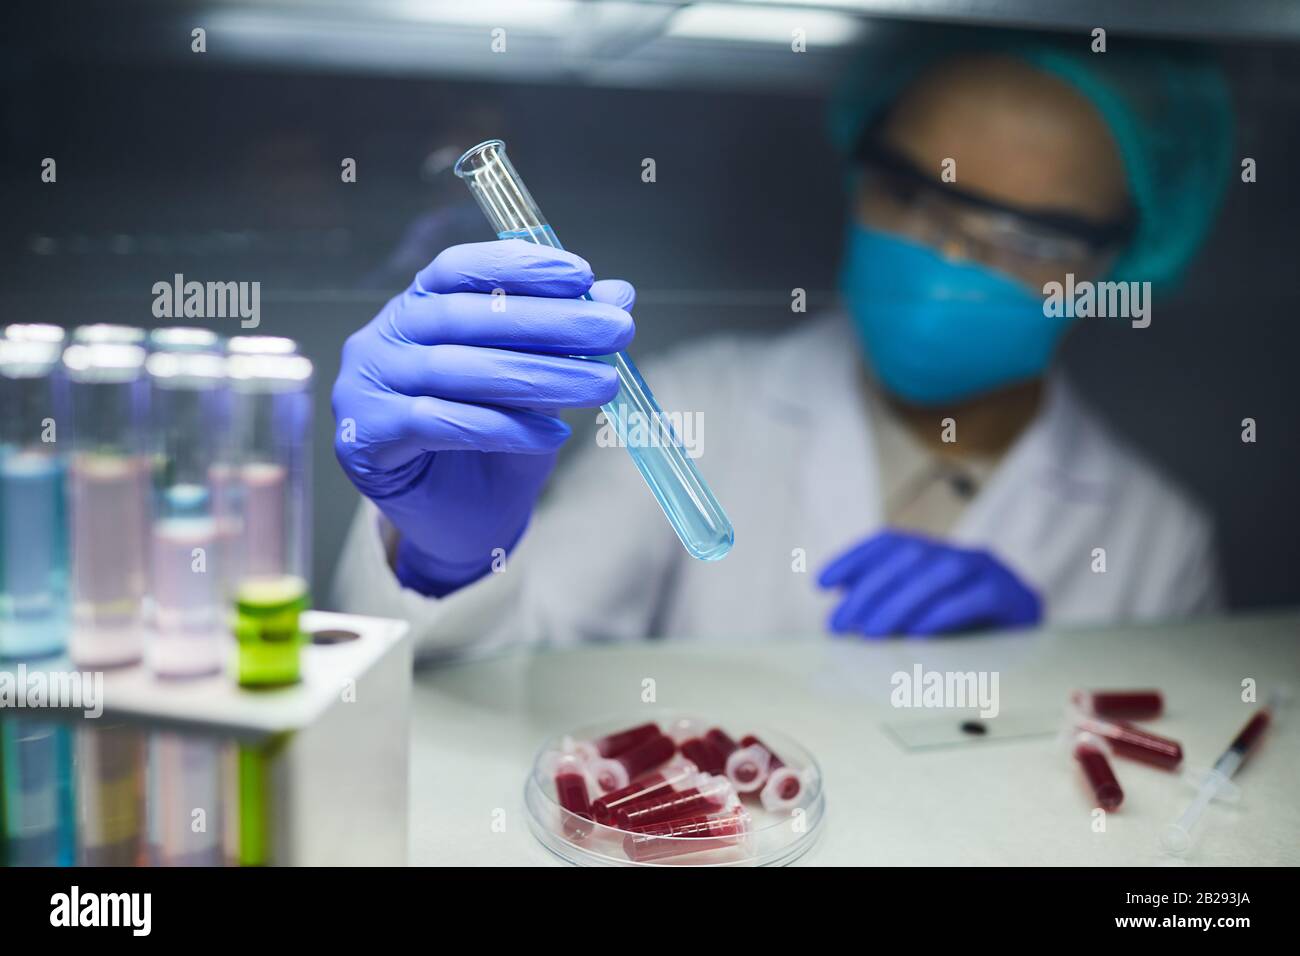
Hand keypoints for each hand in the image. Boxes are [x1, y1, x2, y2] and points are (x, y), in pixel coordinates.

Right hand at [332, 239, 634, 595]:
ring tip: (601, 384)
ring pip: (458, 372)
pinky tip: (553, 433)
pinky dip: (503, 427)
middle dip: (549, 323)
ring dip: (540, 378)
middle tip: (616, 330)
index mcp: (416, 306)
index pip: (460, 269)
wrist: (455, 522)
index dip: (518, 266)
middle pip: (466, 318)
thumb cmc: (490, 441)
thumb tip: (618, 292)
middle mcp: (383, 337)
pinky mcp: (366, 436)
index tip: (582, 275)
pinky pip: (440, 424)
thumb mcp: (535, 383)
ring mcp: (366, 385)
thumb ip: (563, 336)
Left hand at [817, 530, 1040, 636]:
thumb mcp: (923, 615)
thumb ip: (889, 608)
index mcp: (936, 553)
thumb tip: (843, 616)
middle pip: (907, 559)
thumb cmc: (968, 631)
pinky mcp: (1014, 597)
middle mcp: (960, 554)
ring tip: (870, 633)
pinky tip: (916, 635)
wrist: (1037, 642)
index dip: (853, 558)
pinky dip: (941, 615)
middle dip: (867, 591)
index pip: (888, 542)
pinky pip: (974, 600)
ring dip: (897, 604)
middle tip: (841, 624)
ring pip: (937, 575)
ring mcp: (989, 572)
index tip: (821, 583)